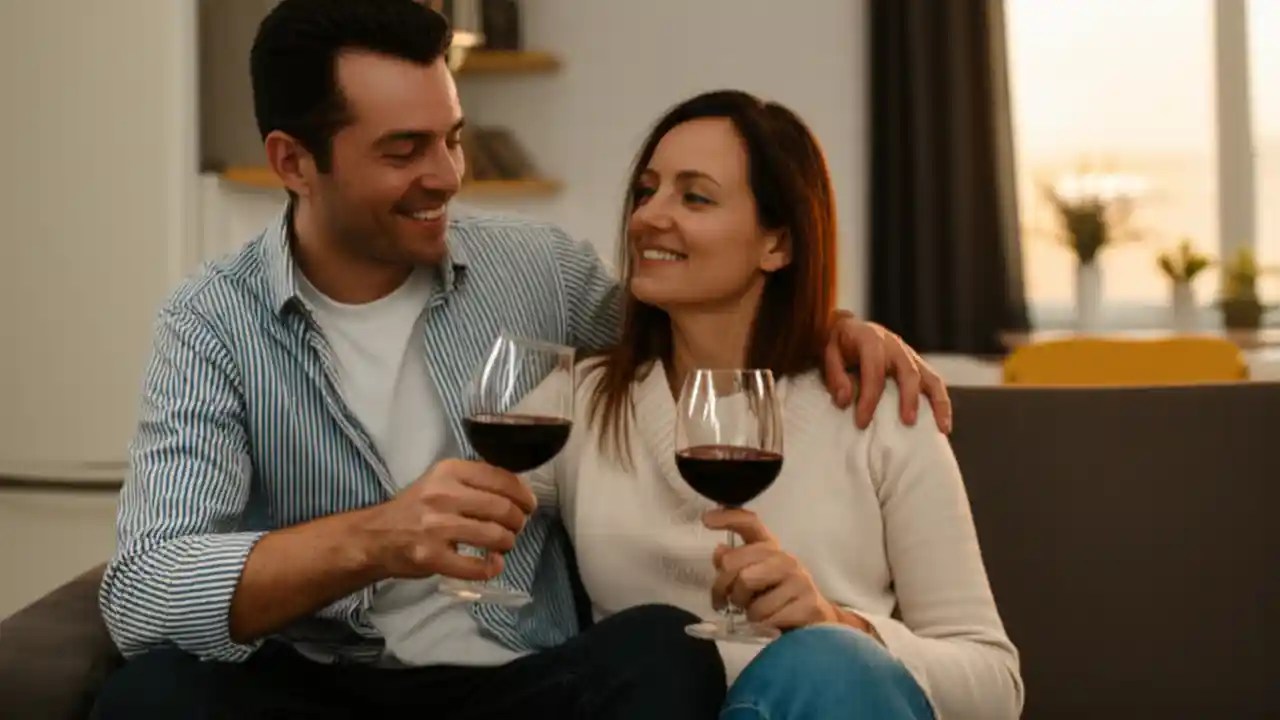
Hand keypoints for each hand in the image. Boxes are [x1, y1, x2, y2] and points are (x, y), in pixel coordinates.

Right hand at [357, 459, 536, 581]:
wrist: (375, 536)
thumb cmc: (415, 508)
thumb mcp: (441, 481)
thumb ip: (475, 481)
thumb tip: (519, 491)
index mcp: (448, 471)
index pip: (500, 478)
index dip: (523, 494)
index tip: (529, 505)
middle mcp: (443, 495)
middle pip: (503, 508)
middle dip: (518, 521)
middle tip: (515, 528)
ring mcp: (437, 527)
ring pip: (495, 536)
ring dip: (507, 543)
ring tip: (503, 545)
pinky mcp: (432, 557)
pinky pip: (476, 566)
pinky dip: (492, 568)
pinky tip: (492, 565)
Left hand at [705, 508, 837, 629]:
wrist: (814, 622)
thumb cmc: (776, 598)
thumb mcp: (753, 579)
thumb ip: (734, 564)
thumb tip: (719, 552)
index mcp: (769, 548)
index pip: (749, 523)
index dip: (727, 518)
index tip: (706, 519)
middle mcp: (784, 558)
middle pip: (735, 564)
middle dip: (723, 587)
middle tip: (726, 601)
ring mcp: (798, 578)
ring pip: (748, 592)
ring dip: (744, 609)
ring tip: (753, 613)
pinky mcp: (807, 602)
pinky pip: (766, 616)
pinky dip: (761, 624)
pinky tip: (768, 623)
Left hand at [821, 313, 952, 433]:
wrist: (850, 328)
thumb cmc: (839, 345)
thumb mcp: (828, 354)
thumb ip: (835, 376)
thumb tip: (845, 401)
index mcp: (871, 339)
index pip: (874, 370)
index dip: (869, 398)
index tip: (861, 422)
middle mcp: (894, 345)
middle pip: (909, 372)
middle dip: (909, 398)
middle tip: (906, 423)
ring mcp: (909, 354)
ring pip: (931, 377)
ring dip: (938, 403)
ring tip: (941, 428)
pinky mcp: (917, 364)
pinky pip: (934, 382)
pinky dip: (941, 402)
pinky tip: (942, 424)